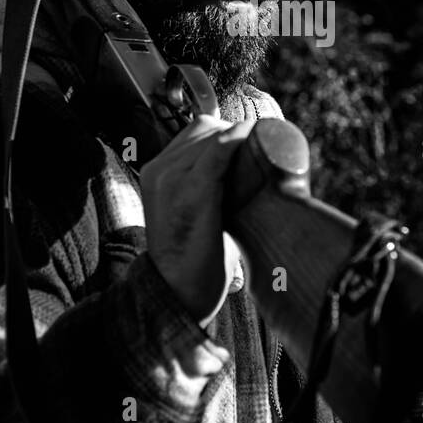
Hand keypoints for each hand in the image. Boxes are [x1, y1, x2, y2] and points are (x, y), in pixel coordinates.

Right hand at [141, 112, 253, 326]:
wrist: (177, 293)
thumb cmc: (194, 257)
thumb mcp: (191, 212)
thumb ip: (209, 188)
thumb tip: (252, 173)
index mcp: (157, 171)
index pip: (196, 131)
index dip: (229, 132)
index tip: (255, 143)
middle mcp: (159, 170)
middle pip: (206, 129)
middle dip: (238, 135)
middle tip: (266, 150)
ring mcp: (171, 180)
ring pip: (214, 137)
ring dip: (243, 140)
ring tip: (266, 152)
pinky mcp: (190, 193)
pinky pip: (218, 154)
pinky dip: (239, 143)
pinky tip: (256, 142)